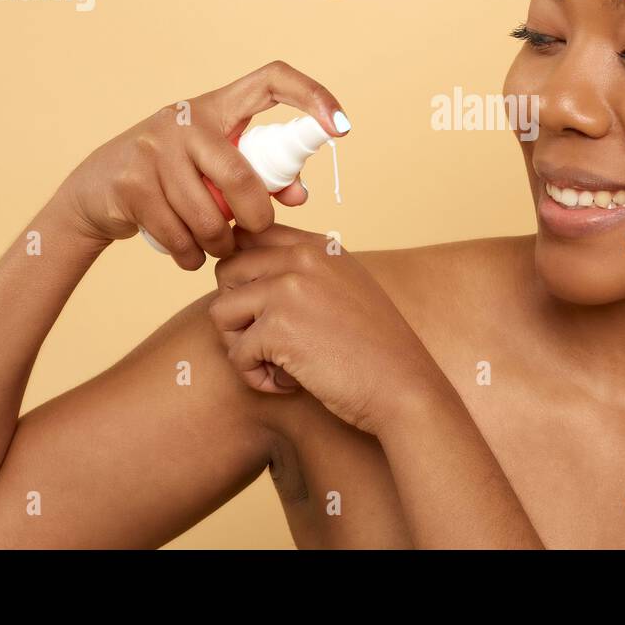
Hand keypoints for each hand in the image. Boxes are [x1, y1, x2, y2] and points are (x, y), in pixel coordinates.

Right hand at [55, 61, 349, 269]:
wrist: (95, 191)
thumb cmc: (173, 178)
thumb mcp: (215, 167)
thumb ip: (260, 178)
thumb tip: (300, 195)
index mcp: (217, 106)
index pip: (272, 79)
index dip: (311, 95)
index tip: (340, 127)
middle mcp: (186, 118)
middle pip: (240, 173)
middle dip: (256, 215)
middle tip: (257, 231)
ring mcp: (154, 147)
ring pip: (207, 213)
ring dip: (219, 242)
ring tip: (217, 248)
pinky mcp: (130, 181)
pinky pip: (176, 232)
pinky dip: (190, 254)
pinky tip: (190, 255)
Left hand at [209, 224, 448, 435]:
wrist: (403, 388)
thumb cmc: (374, 351)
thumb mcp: (344, 291)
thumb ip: (302, 274)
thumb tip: (239, 269)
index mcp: (318, 246)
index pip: (249, 235)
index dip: (242, 276)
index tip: (260, 308)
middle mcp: (301, 257)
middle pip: (226, 271)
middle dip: (237, 313)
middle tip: (267, 344)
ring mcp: (288, 289)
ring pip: (221, 313)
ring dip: (242, 347)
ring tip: (279, 366)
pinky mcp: (278, 327)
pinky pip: (237, 354)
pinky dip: (256, 378)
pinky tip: (289, 384)